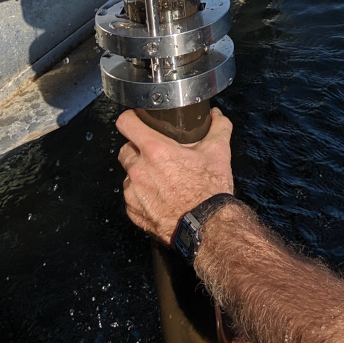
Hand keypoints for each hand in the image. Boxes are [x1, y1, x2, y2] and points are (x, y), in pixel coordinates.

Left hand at [116, 107, 233, 243]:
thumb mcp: (218, 152)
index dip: (131, 118)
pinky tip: (159, 198)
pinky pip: (131, 197)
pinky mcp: (133, 212)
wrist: (207, 226)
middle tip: (156, 155)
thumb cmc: (209, 190)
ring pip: (128, 174)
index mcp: (155, 150)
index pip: (126, 123)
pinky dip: (141, 196)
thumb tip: (216, 115)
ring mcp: (133, 193)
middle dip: (137, 149)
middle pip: (125, 149)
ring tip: (161, 180)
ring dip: (139, 174)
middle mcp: (138, 170)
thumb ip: (217, 127)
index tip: (137, 121)